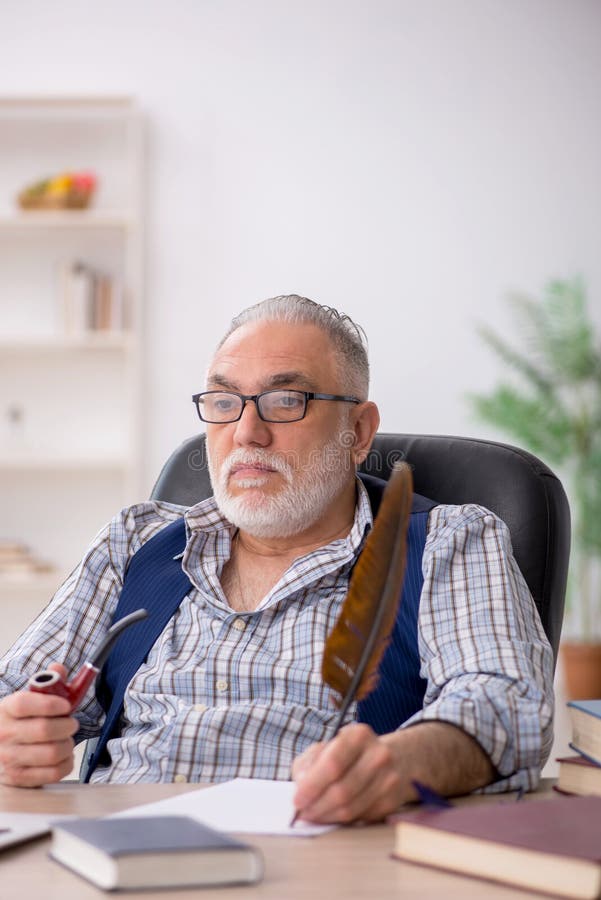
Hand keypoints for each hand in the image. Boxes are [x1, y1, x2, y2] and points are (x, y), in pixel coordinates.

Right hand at [0, 663, 78, 786]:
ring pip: (52, 753)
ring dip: (68, 745)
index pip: (24, 704)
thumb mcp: (29, 698)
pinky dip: (66, 763)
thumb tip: (58, 669)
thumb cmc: (20, 720)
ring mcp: (9, 759)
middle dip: (67, 725)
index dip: (49, 703)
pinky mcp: (18, 778)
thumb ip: (47, 683)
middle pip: (44, 730)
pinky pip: (53, 773)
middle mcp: (3, 735)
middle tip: (72, 723)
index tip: (66, 704)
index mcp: (5, 710)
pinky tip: (64, 756)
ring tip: (66, 739)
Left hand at [291, 722, 410, 823]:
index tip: (297, 800)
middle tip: (303, 813)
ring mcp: (389, 779)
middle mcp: (378, 755)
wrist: (395, 757)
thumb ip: (309, 762)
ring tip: (314, 815)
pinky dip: (342, 820)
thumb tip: (301, 787)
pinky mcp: (393, 801)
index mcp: (359, 735)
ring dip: (327, 817)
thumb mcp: (328, 746)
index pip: (333, 764)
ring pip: (351, 809)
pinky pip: (361, 818)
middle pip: (342, 791)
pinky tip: (333, 814)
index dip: (312, 785)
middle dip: (317, 807)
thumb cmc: (350, 753)